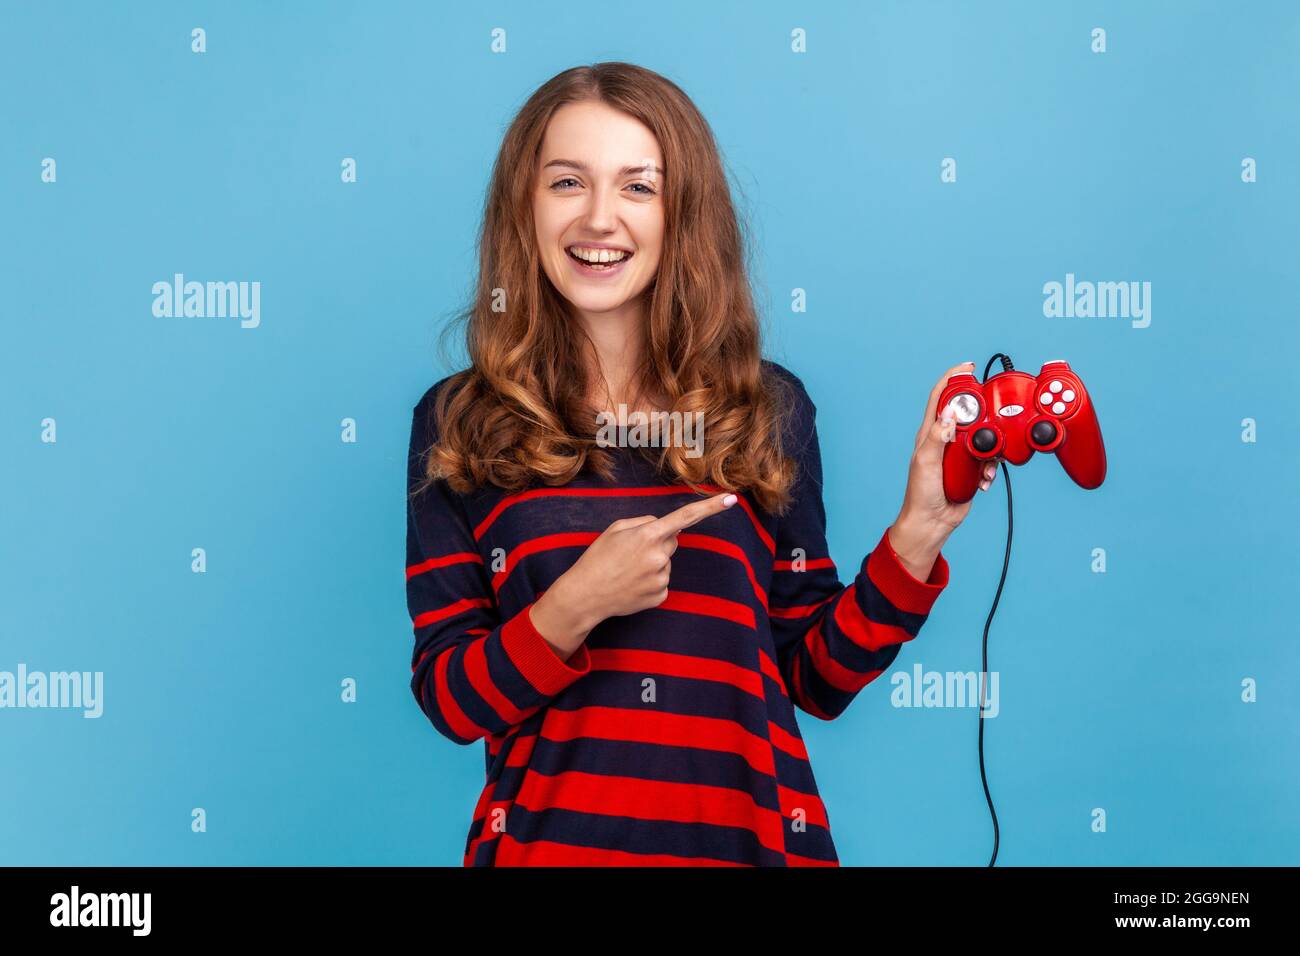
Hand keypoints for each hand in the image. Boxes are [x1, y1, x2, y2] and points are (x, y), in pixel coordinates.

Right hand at [529, 492, 738, 655]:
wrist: (585, 595)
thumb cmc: (598, 558)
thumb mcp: (616, 529)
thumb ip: (645, 521)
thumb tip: (668, 527)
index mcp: (648, 535)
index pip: (685, 517)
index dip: (710, 507)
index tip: (731, 499)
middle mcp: (659, 556)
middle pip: (672, 541)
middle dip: (657, 543)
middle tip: (631, 554)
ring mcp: (662, 578)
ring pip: (667, 563)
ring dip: (652, 564)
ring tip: (627, 571)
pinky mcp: (661, 596)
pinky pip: (663, 581)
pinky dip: (650, 582)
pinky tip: (632, 584)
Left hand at [889, 361, 999, 576]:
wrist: (932, 522)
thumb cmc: (921, 494)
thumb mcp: (926, 462)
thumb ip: (937, 437)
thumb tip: (950, 412)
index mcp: (929, 433)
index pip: (940, 398)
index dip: (952, 379)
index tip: (968, 367)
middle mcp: (945, 439)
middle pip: (968, 413)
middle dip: (982, 412)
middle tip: (994, 415)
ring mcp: (959, 454)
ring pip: (983, 436)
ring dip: (990, 448)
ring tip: (985, 462)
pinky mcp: (971, 468)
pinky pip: (988, 460)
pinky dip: (990, 468)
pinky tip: (983, 480)